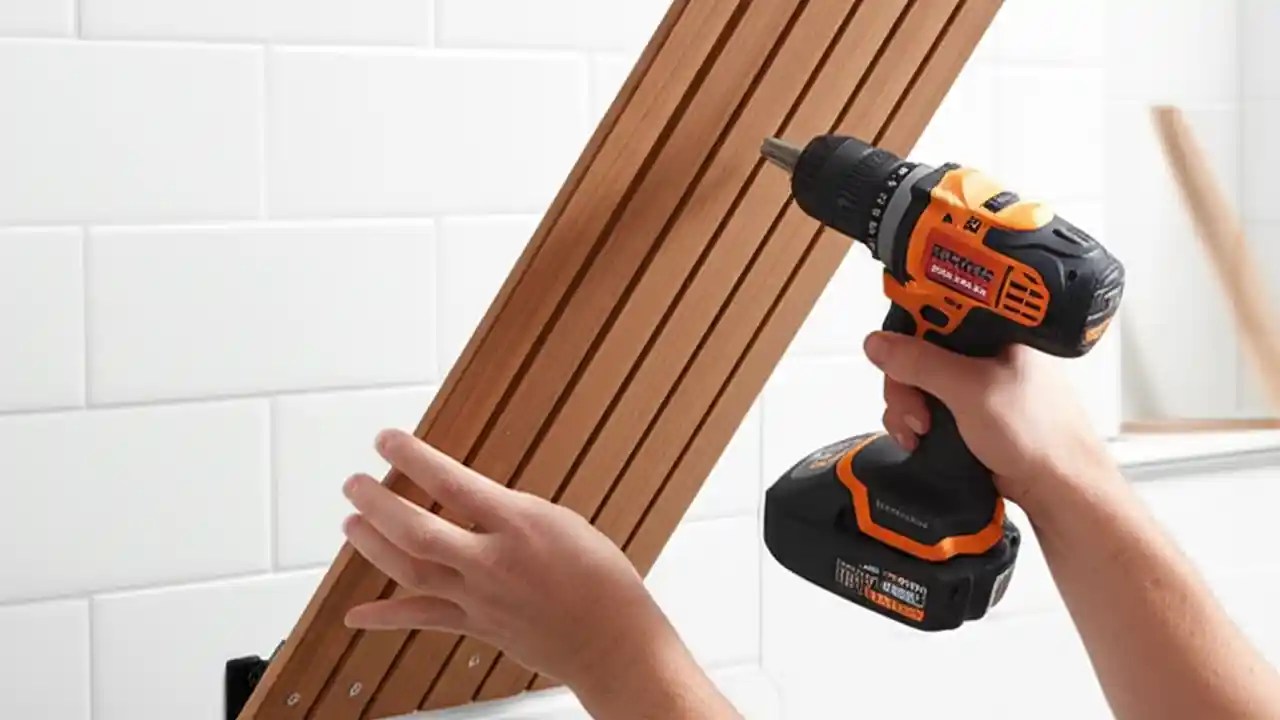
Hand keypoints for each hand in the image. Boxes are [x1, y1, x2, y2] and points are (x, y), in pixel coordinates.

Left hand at [338, 429, 737, 717]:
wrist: (613, 640)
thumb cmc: (601, 578)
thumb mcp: (560, 522)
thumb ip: (510, 513)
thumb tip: (471, 501)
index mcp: (519, 524)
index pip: (451, 483)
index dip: (413, 458)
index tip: (387, 440)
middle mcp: (493, 561)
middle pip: (417, 530)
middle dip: (378, 503)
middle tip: (355, 484)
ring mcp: (480, 598)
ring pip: (411, 571)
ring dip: (373, 546)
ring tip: (351, 523)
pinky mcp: (477, 626)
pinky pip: (423, 620)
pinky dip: (386, 617)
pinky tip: (356, 614)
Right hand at [863, 331, 1113, 509]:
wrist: (1053, 485)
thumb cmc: (1036, 434)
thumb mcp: (970, 390)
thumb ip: (921, 363)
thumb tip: (878, 343)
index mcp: (995, 328)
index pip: (937, 308)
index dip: (909, 326)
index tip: (894, 352)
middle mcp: (982, 349)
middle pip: (917, 346)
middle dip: (905, 380)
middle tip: (916, 406)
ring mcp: (972, 378)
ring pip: (915, 376)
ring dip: (906, 404)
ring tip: (921, 429)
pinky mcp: (963, 406)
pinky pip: (923, 401)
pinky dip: (912, 418)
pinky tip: (919, 436)